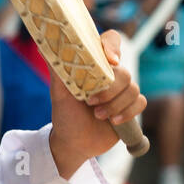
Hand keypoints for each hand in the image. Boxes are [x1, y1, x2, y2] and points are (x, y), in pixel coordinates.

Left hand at [49, 30, 145, 177]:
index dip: (112, 46)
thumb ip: (57, 68)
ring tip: (97, 115)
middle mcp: (110, 76)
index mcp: (94, 66)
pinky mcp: (131, 106)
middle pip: (123, 72)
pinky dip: (127, 112)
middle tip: (91, 102)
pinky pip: (140, 102)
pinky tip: (112, 121)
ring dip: (114, 104)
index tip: (110, 60)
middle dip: (109, 90)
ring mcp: (122, 91)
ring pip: (133, 88)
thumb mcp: (58, 91)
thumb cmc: (65, 114)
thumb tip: (43, 45)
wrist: (74, 142)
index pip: (110, 41)